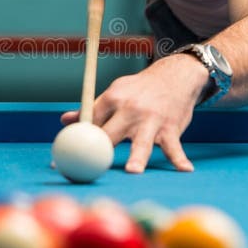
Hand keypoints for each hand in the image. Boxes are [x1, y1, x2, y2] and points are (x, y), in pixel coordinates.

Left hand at [61, 54, 209, 172]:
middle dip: (98, 151)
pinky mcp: (171, 128)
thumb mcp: (116, 92)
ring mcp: (152, 120)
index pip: (90, 121)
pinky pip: (175, 147)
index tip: (61, 161)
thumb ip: (92, 109)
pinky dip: (180, 159)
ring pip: (142, 142)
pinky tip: (185, 170)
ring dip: (137, 157)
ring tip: (133, 171)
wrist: (176, 76)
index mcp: (113, 98)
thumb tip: (65, 120)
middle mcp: (131, 109)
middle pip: (110, 134)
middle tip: (87, 168)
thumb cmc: (140, 90)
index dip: (75, 141)